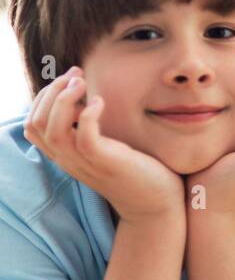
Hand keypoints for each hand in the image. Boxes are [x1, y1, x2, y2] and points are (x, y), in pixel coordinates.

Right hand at [22, 68, 183, 222]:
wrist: (156, 204)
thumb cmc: (135, 169)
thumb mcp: (105, 145)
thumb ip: (89, 127)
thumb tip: (85, 94)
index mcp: (65, 154)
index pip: (32, 124)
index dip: (45, 96)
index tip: (70, 78)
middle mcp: (68, 159)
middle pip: (35, 123)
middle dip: (51, 92)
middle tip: (76, 75)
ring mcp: (86, 163)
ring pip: (53, 129)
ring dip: (64, 100)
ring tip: (83, 84)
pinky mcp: (106, 163)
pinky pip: (84, 138)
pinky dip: (88, 114)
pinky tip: (101, 102)